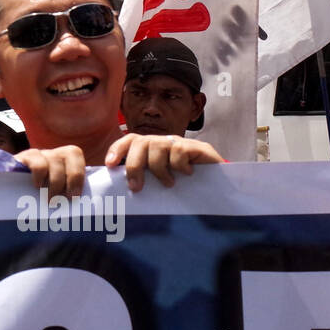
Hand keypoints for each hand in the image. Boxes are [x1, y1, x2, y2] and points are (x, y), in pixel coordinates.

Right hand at [15, 145, 86, 197]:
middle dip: (73, 176)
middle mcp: (52, 155)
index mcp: (64, 163)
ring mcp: (38, 155)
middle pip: (71, 152)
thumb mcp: (57, 199)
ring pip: (54, 158)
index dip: (80, 172)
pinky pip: (36, 159)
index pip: (76, 154)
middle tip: (68, 198)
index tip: (76, 195)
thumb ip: (69, 198)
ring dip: (56, 181)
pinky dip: (39, 173)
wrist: (8, 200)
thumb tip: (91, 210)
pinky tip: (36, 186)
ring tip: (50, 200)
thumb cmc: (39, 204)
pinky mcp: (22, 158)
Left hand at [104, 133, 222, 190]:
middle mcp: (163, 142)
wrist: (219, 187)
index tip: (110, 165)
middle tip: (136, 187)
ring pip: (157, 145)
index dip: (117, 150)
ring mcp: (179, 143)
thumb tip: (118, 189)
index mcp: (151, 149)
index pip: (129, 140)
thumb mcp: (159, 184)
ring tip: (168, 184)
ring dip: (158, 168)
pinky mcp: (196, 147)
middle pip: (140, 142)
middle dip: (133, 165)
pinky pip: (178, 150)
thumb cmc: (185, 187)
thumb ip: (143, 180)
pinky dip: (178, 165)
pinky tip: (187, 174)